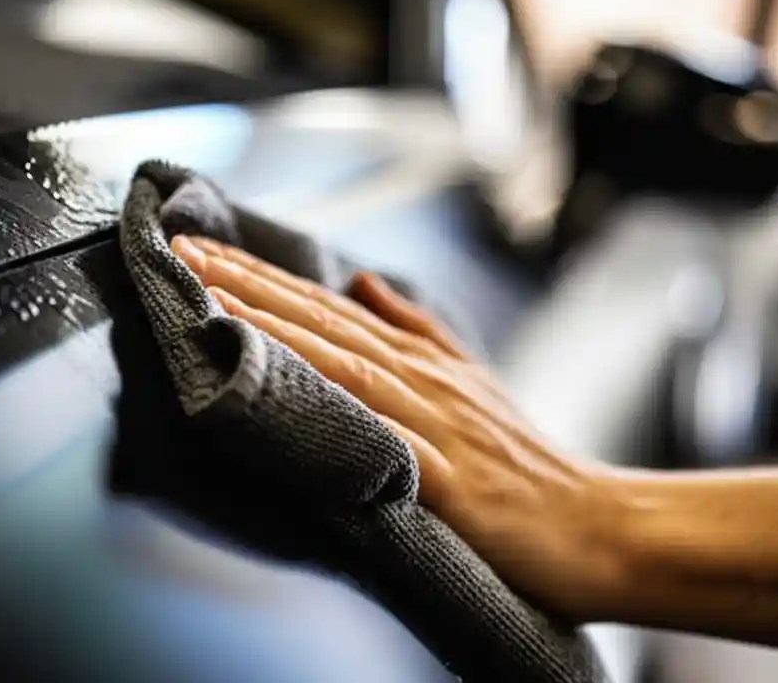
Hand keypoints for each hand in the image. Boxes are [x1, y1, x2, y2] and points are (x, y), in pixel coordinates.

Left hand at [170, 235, 633, 619]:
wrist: (595, 526)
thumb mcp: (474, 383)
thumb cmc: (530, 465)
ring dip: (273, 327)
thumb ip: (419, 331)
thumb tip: (363, 282)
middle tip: (183, 252)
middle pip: (323, 322)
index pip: (328, 309)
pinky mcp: (446, 476)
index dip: (262, 278)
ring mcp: (435, 423)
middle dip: (249, 285)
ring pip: (341, 363)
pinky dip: (329, 405)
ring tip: (211, 298)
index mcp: (424, 363)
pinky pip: (378, 435)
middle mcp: (423, 380)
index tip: (203, 250)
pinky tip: (285, 389)